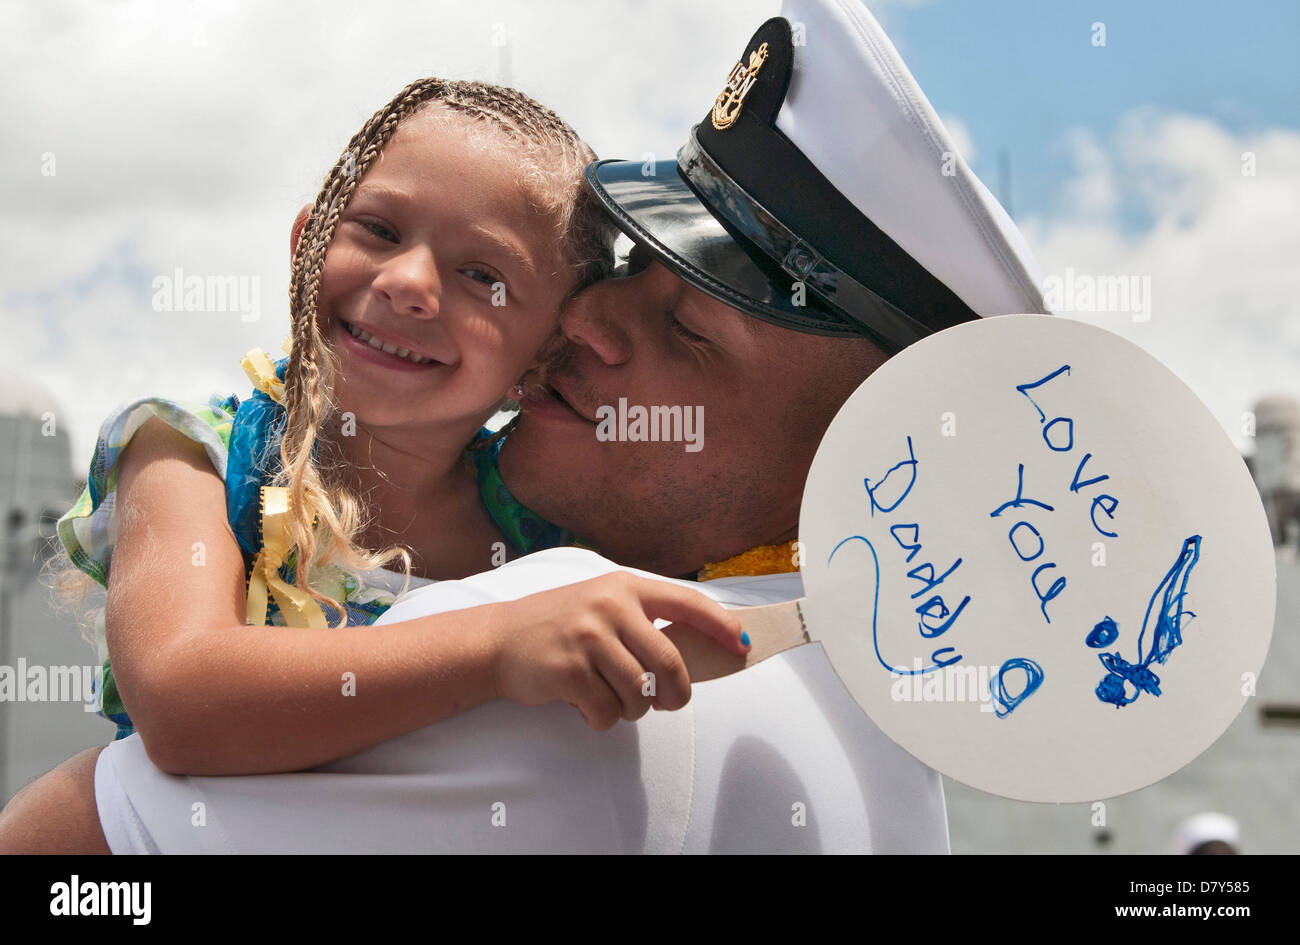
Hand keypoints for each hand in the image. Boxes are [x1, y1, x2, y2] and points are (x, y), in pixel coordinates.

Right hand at [487, 572, 748, 729]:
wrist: (497, 639)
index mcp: (624, 586)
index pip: (687, 602)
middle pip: (669, 663)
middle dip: (676, 694)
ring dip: (631, 709)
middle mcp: (609, 606)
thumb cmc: (558, 626)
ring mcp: (587, 637)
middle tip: (669, 703)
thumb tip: (694, 650)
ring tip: (609, 698)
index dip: (720, 624)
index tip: (742, 644)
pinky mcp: (568, 670)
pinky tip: (584, 705)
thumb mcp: (600, 604)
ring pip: (639, 694)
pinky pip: (608, 712)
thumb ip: (641, 620)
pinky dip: (602, 719)